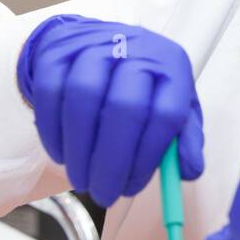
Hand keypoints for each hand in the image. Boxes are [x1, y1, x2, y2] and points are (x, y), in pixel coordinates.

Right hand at [17, 14, 203, 207]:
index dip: (147, 158)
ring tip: (82, 179)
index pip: (166, 115)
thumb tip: (188, 171)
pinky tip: (61, 155)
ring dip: (80, 150)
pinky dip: (53, 133)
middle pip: (124, 107)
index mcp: (170, 66)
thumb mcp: (171, 104)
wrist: (94, 44)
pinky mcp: (57, 52)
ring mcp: (93, 46)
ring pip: (83, 98)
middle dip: (111, 162)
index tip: (131, 187)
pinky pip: (51, 94)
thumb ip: (184, 139)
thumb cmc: (139, 84)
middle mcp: (135, 49)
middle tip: (103, 195)